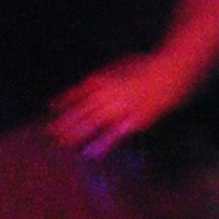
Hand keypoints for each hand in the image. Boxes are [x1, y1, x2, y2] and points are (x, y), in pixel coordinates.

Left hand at [48, 50, 187, 153]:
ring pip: (92, 123)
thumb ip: (103, 76)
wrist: (168, 73)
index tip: (51, 108)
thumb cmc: (145, 68)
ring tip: (64, 143)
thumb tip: (88, 83)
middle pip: (80, 111)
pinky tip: (90, 154)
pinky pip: (113, 135)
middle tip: (50, 132)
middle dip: (64, 122)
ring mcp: (118, 108)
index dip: (64, 101)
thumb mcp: (119, 65)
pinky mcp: (131, 120)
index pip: (77, 93)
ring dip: (76, 134)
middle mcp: (105, 94)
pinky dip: (100, 144)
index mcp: (102, 80)